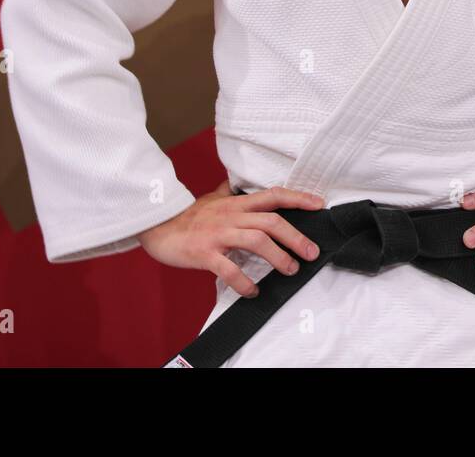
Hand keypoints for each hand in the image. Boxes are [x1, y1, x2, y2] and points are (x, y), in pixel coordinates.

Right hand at [136, 181, 324, 296]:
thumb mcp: (211, 199)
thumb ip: (227, 193)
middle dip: (296, 237)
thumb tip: (235, 183)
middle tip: (312, 253)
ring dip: (278, 258)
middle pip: (271, 221)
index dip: (298, 198)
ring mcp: (218, 234)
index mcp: (236, 203)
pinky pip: (229, 269)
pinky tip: (254, 290)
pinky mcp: (204, 253)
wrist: (155, 227)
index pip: (273, 195)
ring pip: (256, 241)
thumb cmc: (187, 215)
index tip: (319, 205)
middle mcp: (231, 215)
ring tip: (291, 271)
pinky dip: (245, 282)